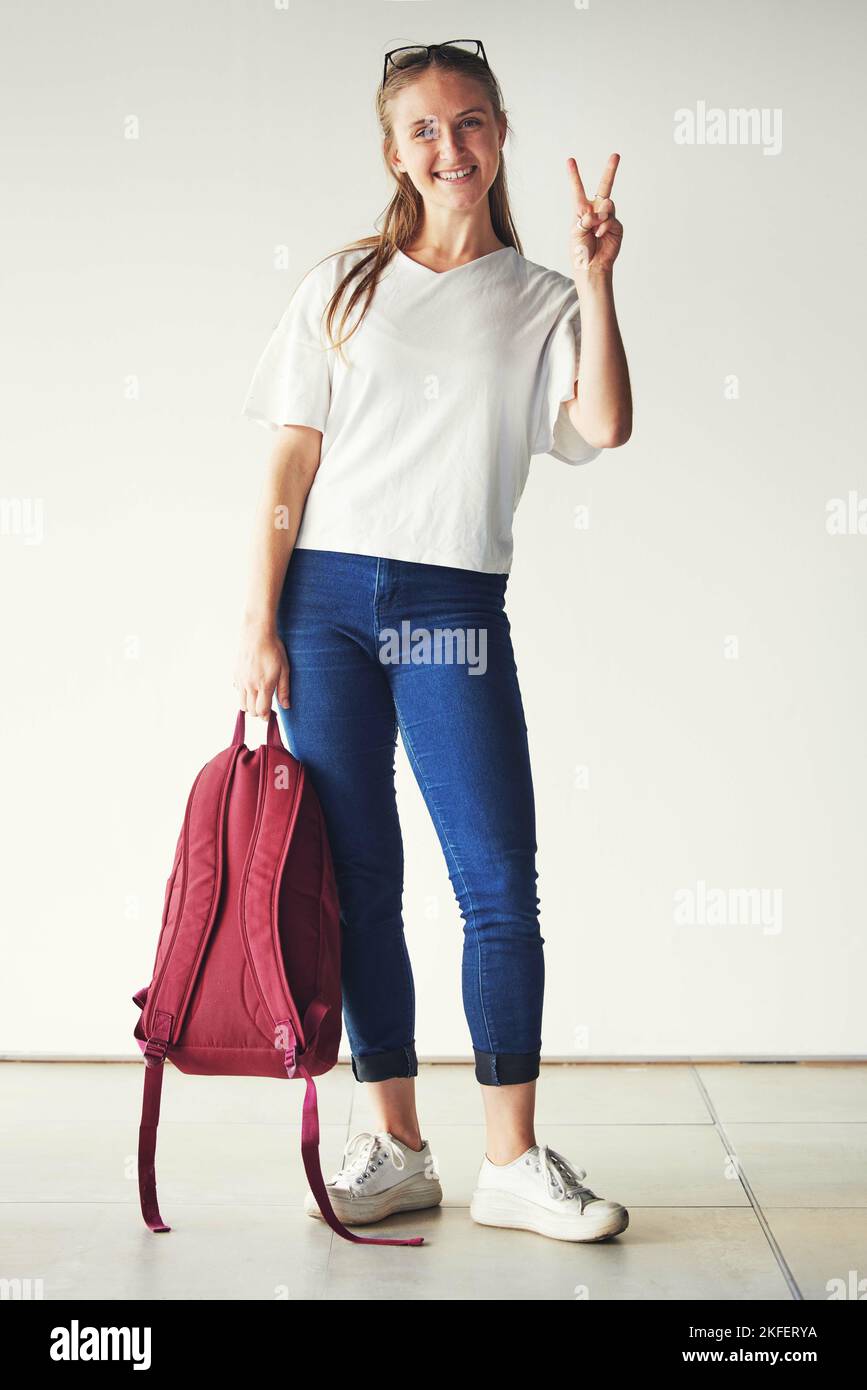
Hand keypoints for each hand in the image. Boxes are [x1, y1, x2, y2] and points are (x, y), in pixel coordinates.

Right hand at [233, 622, 291, 717]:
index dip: (266, 717)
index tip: (270, 715)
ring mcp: (241, 680)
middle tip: (266, 706)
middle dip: (258, 712)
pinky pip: (237, 691)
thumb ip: (284, 689)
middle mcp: (250, 685)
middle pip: (251, 710)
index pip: (261, 711)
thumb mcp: (284, 669)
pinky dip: (243, 694)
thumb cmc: (273, 649)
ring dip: (250, 704)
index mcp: (264, 685)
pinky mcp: (235, 674)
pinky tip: (251, 686)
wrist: (256, 633)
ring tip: (258, 697)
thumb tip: (286, 706)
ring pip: (241, 703)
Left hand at [568, 152, 622, 278]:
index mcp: (581, 210)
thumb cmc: (580, 251)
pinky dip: (604, 227)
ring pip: (608, 204)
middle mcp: (596, 211)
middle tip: (616, 155)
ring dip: (601, 215)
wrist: (591, 266)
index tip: (570, 160)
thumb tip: (599, 213)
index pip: (578, 190)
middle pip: (605, 186)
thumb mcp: (576, 232)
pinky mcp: (616, 227)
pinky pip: (611, 220)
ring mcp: (607, 218)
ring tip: (594, 228)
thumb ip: (585, 218)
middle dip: (610, 170)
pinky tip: (599, 235)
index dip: (574, 175)